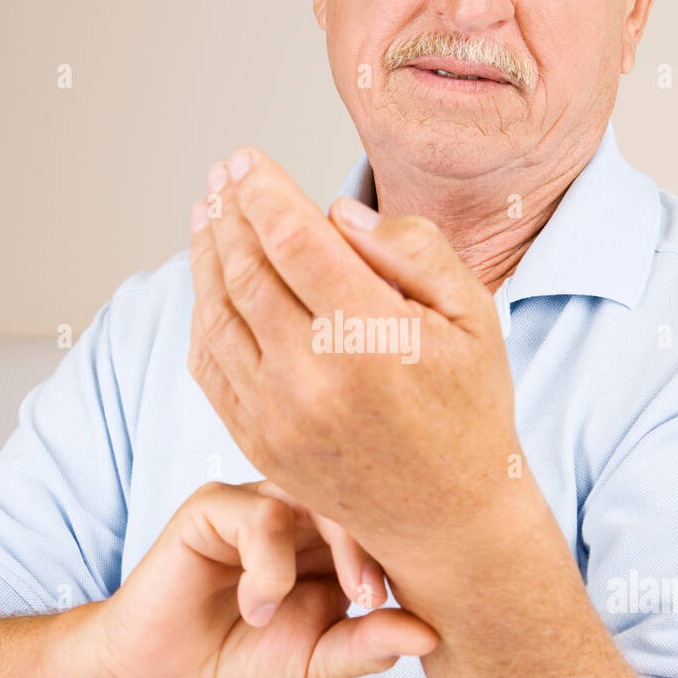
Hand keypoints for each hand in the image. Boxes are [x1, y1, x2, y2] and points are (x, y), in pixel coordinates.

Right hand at [91, 481, 436, 677]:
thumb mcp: (317, 662)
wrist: (162, 677)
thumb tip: (432, 635)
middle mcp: (298, 512)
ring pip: (319, 494)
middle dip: (379, 545)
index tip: (421, 600)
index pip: (387, 521)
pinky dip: (269, 568)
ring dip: (335, 550)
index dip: (408, 552)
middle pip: (362, 496)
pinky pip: (262, 514)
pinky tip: (255, 608)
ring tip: (319, 607)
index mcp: (330, 542)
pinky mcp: (212, 506)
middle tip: (372, 598)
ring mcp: (256, 504)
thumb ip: (369, 645)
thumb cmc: (236, 661)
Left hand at [188, 147, 522, 582]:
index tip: (246, 158)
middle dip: (227, 213)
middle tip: (221, 175)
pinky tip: (210, 286)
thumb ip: (413, 251)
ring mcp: (277, 416)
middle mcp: (312, 378)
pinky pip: (211, 366)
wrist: (451, 518)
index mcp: (370, 338)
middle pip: (245, 271)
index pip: (292, 240)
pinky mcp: (258, 443)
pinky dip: (203, 316)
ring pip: (217, 316)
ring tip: (207, 218)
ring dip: (204, 258)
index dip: (262, 190)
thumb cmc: (470, 408)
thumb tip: (336, 214)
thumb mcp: (475, 316)